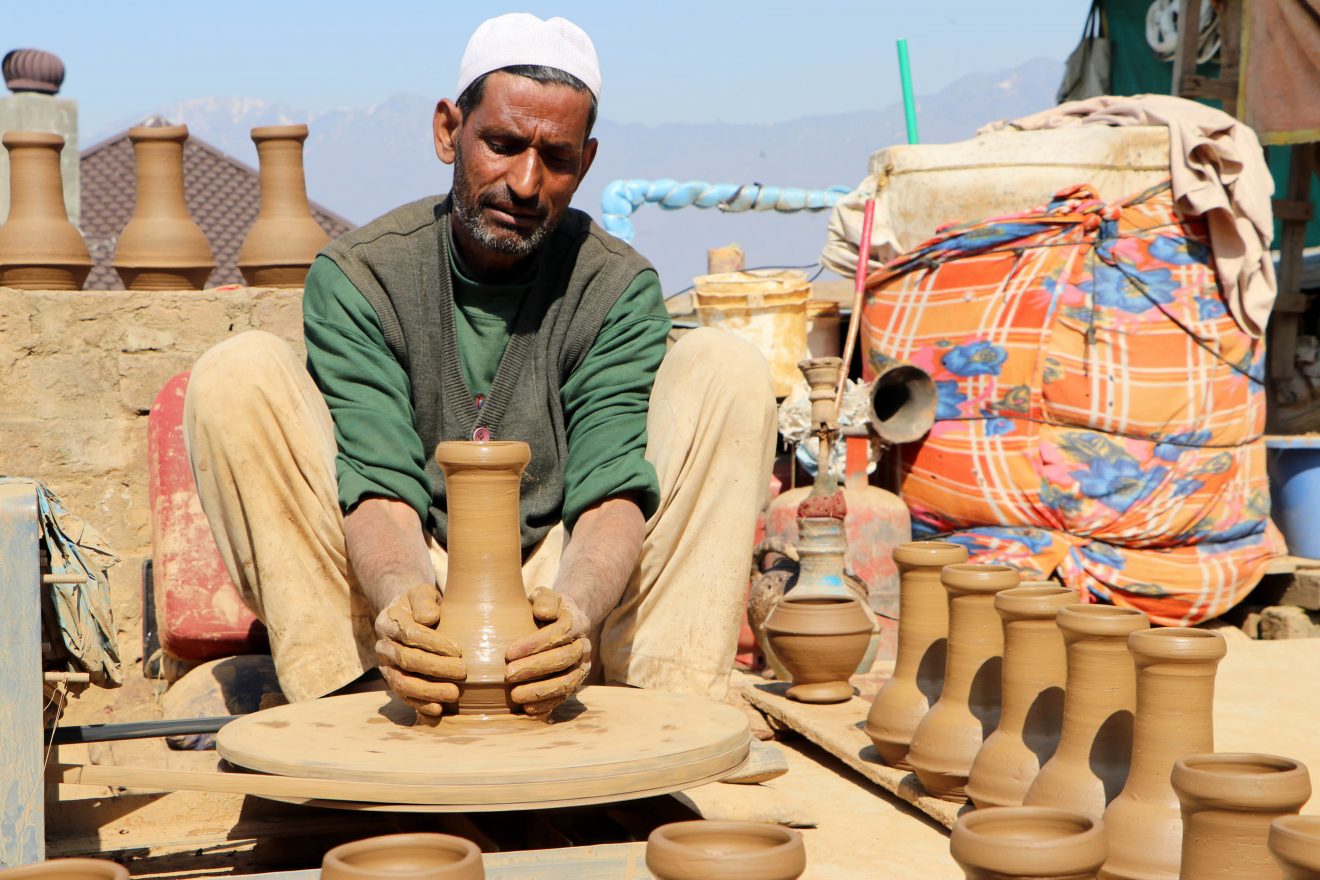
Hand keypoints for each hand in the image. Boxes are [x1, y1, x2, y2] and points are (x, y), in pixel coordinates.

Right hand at [374, 584, 464, 719]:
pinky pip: (404, 698)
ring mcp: (386, 667)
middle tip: (463, 672)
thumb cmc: (420, 604)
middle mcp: (383, 646)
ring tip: (454, 694)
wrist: (406, 616)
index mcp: (388, 622)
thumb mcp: (421, 592)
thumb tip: (429, 618)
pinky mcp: (393, 683)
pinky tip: (438, 710)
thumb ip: (424, 600)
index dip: (433, 643)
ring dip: (429, 691)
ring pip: (402, 683)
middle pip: (407, 661)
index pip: (409, 634)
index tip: (458, 650)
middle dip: (436, 668)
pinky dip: (420, 706)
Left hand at [505, 587, 590, 719]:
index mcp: (576, 622)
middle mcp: (583, 646)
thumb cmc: (548, 608)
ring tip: (515, 696)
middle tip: (508, 675)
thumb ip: (544, 599)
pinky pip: (564, 697)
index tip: (508, 652)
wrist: (567, 622)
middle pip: (563, 659)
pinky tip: (527, 709)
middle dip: (534, 668)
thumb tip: (542, 612)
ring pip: (567, 682)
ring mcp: (582, 666)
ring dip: (540, 691)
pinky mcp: (576, 683)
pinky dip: (547, 704)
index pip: (558, 634)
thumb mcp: (545, 596)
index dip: (534, 644)